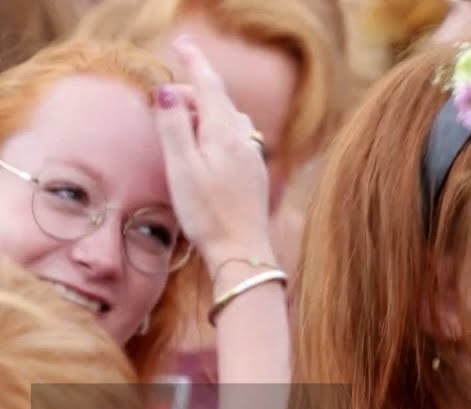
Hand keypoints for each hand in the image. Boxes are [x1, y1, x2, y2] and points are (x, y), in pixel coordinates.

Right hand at [153, 36, 272, 269]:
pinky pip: (236, 139)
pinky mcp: (253, 174)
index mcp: (225, 133)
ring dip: (206, 115)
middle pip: (219, 102)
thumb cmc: (208, 213)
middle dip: (194, 96)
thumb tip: (171, 91)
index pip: (210, 86)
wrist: (242, 251)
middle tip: (165, 107)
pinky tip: (206, 152)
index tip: (182, 43)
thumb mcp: (182, 168)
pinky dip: (217, 132)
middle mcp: (245, 140)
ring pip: (229, 120)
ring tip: (182, 132)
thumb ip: (175, 127)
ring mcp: (253, 157)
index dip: (195, 63)